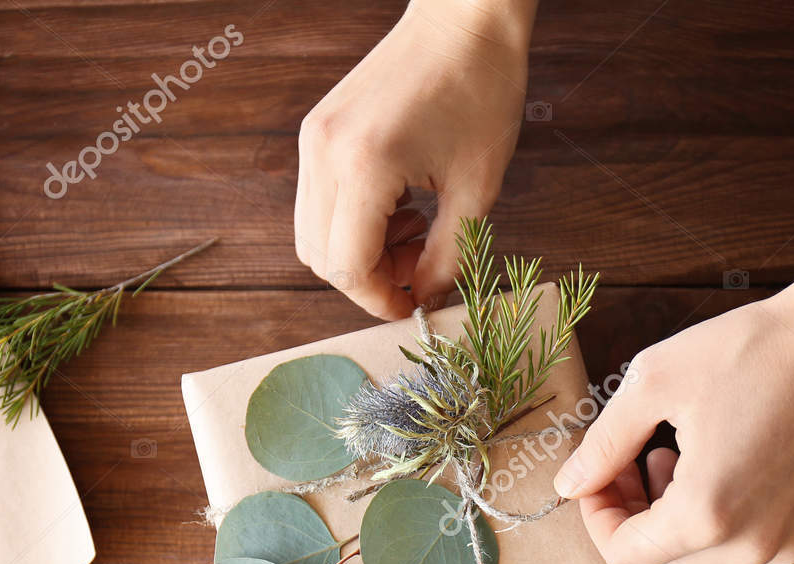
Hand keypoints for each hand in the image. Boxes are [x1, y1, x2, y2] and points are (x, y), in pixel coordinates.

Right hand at [295, 0, 535, 319]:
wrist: (463, 18)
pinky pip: (318, 202)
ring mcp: (313, 140)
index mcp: (364, 166)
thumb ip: (450, 256)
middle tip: (422, 269)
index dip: (380, 300)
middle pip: (321, 257)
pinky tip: (400, 209)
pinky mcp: (317, 131)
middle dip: (369, 280)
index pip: (347, 267)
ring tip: (416, 234)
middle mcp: (324, 154)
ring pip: (313, 233)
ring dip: (360, 253)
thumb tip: (428, 299)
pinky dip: (352, 223)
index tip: (415, 305)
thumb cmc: (480, 91)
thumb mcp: (477, 188)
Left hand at [553, 250, 793, 563]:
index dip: (599, 516)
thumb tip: (567, 485)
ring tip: (682, 460)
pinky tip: (733, 466)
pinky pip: (755, 552)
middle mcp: (754, 548)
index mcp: (705, 515)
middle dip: (635, 520)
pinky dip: (729, 524)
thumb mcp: (655, 382)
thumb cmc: (754, 350)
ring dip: (679, 526)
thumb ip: (603, 444)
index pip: (622, 556)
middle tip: (637, 461)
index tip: (603, 472)